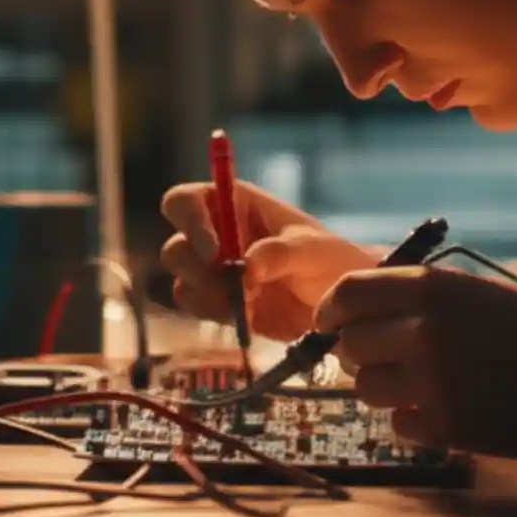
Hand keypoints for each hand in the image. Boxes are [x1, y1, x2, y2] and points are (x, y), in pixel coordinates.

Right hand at [159, 180, 378, 341]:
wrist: (340, 305)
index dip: (190, 222)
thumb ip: (279, 253)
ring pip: (181, 280)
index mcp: (233, 203)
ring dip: (209, 295)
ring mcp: (212, 270)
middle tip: (235, 284)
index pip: (185, 201)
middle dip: (198, 270)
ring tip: (250, 301)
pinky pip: (195, 306)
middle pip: (176, 247)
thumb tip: (245, 267)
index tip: (215, 252)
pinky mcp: (216, 301)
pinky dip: (216, 313)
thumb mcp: (312, 249)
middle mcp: (213, 233)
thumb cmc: (329, 260)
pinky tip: (247, 315)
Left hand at [316, 267, 516, 458]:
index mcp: (432, 286)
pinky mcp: (447, 426)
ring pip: (365, 387)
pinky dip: (414, 419)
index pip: (348, 293)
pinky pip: (398, 423)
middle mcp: (422, 328)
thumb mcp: (479, 294)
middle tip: (385, 357)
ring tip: (422, 383)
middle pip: (349, 343)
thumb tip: (359, 314)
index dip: (331, 310)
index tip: (327, 322)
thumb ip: (421, 300)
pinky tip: (449, 408)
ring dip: (384, 387)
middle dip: (360, 352)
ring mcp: (431, 380)